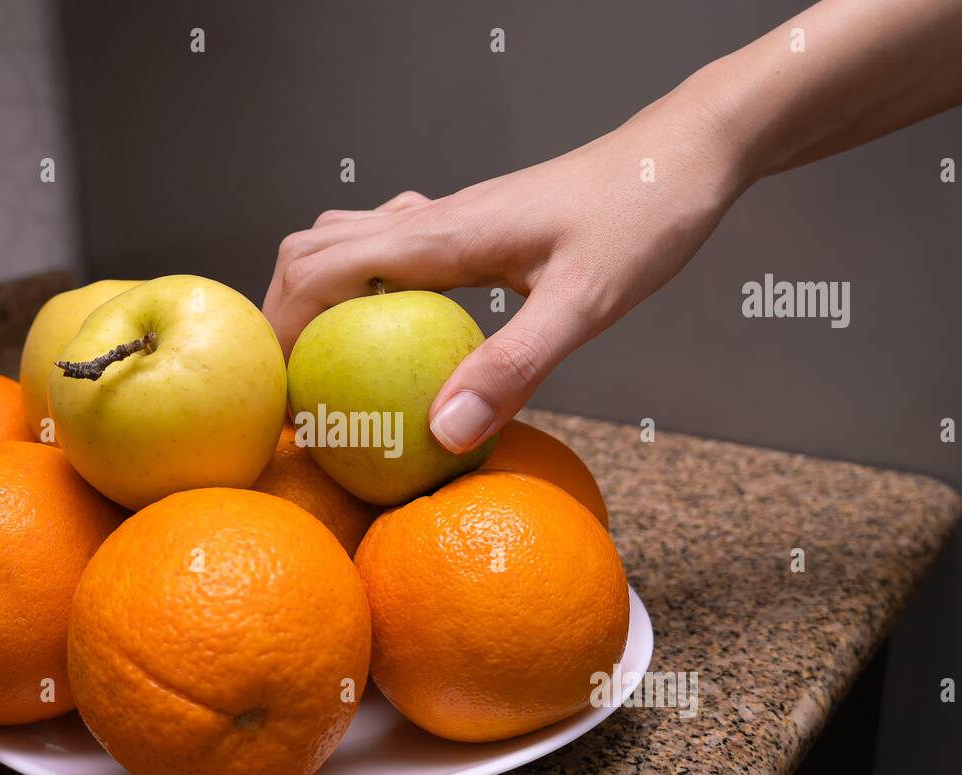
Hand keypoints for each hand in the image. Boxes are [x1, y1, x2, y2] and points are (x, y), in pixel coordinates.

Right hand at [263, 84, 747, 453]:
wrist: (682, 154)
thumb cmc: (642, 217)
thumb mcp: (584, 303)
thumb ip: (513, 366)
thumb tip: (442, 432)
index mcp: (438, 235)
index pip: (316, 272)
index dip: (279, 334)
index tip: (282, 397)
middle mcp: (428, 218)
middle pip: (309, 251)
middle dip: (280, 318)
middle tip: (291, 389)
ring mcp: (446, 216)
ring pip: (342, 239)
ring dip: (315, 295)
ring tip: (324, 362)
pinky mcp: (470, 223)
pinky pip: (386, 243)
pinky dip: (360, 282)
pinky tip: (393, 322)